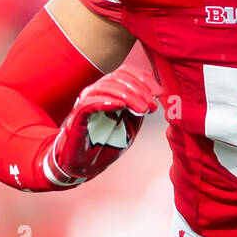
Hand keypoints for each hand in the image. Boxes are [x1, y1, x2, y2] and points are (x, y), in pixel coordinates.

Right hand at [42, 66, 158, 185]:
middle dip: (139, 89)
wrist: (86, 164)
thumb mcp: (131, 124)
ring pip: (105, 87)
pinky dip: (106, 102)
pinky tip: (120, 106)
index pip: (125, 72)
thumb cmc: (107, 143)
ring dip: (128, 96)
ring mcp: (86, 101)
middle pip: (117, 77)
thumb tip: (154, 97)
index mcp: (109, 90)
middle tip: (152, 106)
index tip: (158, 92)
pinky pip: (90, 103)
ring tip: (142, 109)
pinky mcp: (77, 115)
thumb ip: (140, 109)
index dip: (143, 78)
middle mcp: (97, 91)